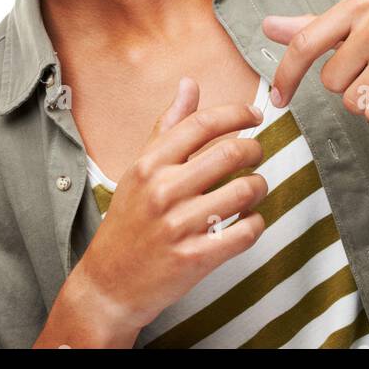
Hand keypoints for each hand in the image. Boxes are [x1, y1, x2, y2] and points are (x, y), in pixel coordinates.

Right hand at [68, 78, 267, 342]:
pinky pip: (246, 231)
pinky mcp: (195, 258)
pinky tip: (247, 220)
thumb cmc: (128, 222)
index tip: (255, 115)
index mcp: (149, 164)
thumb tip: (189, 84)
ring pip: (246, 190)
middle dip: (255, 150)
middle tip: (256, 155)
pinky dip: (256, 223)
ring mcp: (179, 226)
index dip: (237, 113)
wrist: (109, 285)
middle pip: (232, 153)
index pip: (203, 124)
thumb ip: (169, 127)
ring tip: (253, 189)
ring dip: (259, 187)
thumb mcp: (140, 170)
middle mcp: (163, 191)